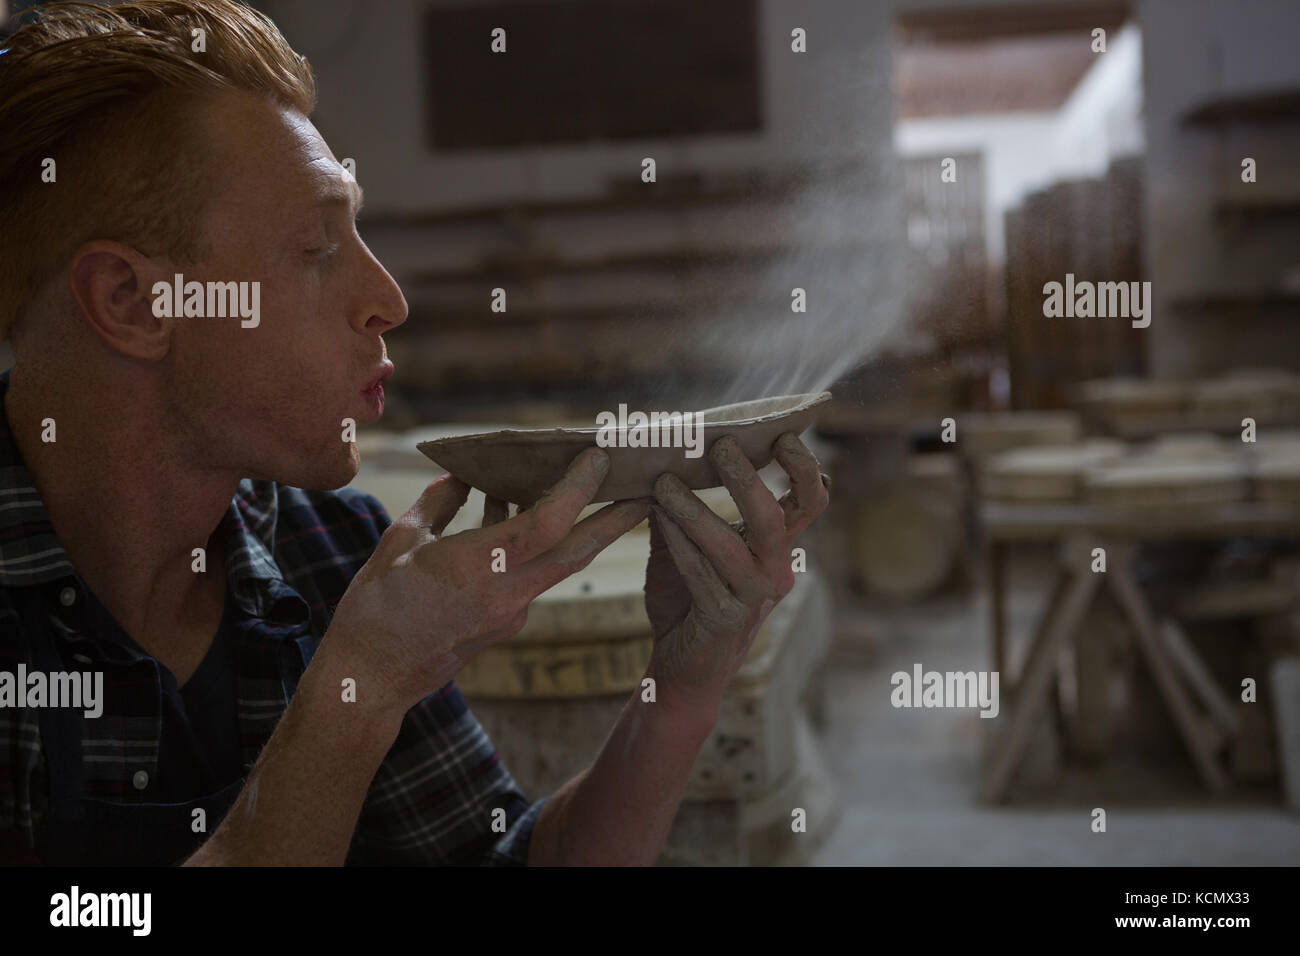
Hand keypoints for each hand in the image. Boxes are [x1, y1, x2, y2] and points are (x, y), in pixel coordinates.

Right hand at [320, 447, 650, 717]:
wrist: (370, 679)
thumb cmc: (376, 606)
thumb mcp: (400, 541)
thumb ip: (439, 503)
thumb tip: (462, 476)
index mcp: (478, 568)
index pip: (547, 523)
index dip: (578, 488)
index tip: (599, 456)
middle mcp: (506, 593)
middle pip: (576, 551)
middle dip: (616, 520)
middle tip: (649, 489)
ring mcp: (510, 613)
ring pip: (556, 563)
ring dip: (577, 528)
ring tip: (592, 488)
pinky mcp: (505, 623)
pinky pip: (529, 574)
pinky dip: (530, 543)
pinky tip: (509, 509)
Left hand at [644, 432, 828, 718]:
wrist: (681, 668)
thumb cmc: (687, 602)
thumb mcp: (686, 549)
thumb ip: (682, 510)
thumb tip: (660, 458)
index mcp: (776, 550)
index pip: (810, 502)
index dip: (804, 467)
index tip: (784, 434)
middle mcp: (775, 572)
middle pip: (776, 518)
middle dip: (748, 478)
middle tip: (719, 446)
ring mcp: (753, 599)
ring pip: (733, 546)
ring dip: (696, 509)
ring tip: (663, 482)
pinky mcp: (724, 621)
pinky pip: (701, 574)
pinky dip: (678, 542)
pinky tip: (657, 518)